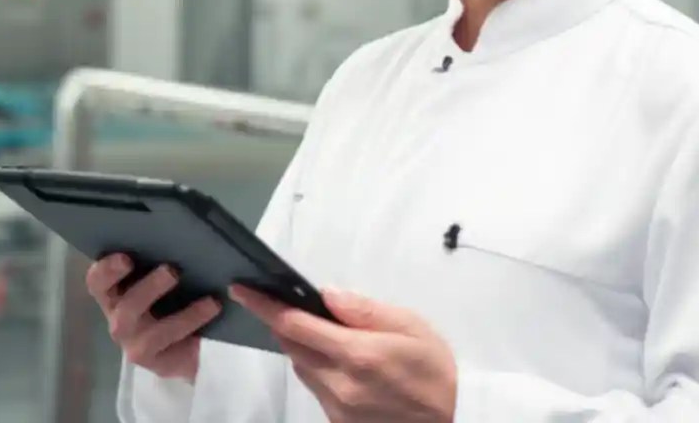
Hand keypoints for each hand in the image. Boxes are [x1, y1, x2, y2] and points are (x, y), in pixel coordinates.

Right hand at [86, 254, 220, 382]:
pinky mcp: (153, 361)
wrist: (191, 347)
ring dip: (181, 314)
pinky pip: (172, 342)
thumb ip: (158, 262)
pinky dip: (193, 322)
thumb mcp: (164, 280)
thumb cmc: (173, 301)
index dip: (106, 270)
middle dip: (147, 288)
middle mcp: (119, 319)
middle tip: (172, 271)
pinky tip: (212, 308)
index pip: (97, 282)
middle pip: (123, 307)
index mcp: (115, 295)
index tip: (126, 257)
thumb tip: (176, 236)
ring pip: (151, 333)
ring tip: (208, 300)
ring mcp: (133, 343)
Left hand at [231, 284, 455, 422]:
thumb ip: (363, 309)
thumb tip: (325, 294)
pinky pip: (316, 390)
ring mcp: (338, 409)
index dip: (263, 306)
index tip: (241, 289)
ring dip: (303, 349)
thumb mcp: (409, 324)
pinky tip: (339, 364)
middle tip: (289, 307)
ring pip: (302, 369)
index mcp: (356, 354)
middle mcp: (340, 384)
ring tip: (325, 336)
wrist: (457, 418)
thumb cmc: (436, 367)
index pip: (294, 325)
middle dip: (285, 324)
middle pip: (291, 347)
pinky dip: (319, 371)